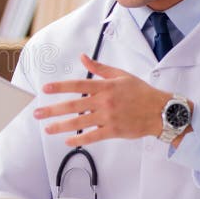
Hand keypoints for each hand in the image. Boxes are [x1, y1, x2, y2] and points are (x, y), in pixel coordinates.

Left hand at [33, 54, 173, 146]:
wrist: (161, 111)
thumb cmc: (141, 92)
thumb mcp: (121, 75)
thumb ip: (99, 68)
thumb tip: (83, 57)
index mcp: (105, 86)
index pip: (78, 85)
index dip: (60, 87)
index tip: (45, 89)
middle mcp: (104, 101)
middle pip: (73, 105)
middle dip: (53, 110)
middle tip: (37, 113)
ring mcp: (108, 117)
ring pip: (79, 123)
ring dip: (61, 126)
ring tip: (47, 128)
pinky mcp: (114, 131)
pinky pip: (93, 136)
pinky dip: (79, 139)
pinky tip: (67, 141)